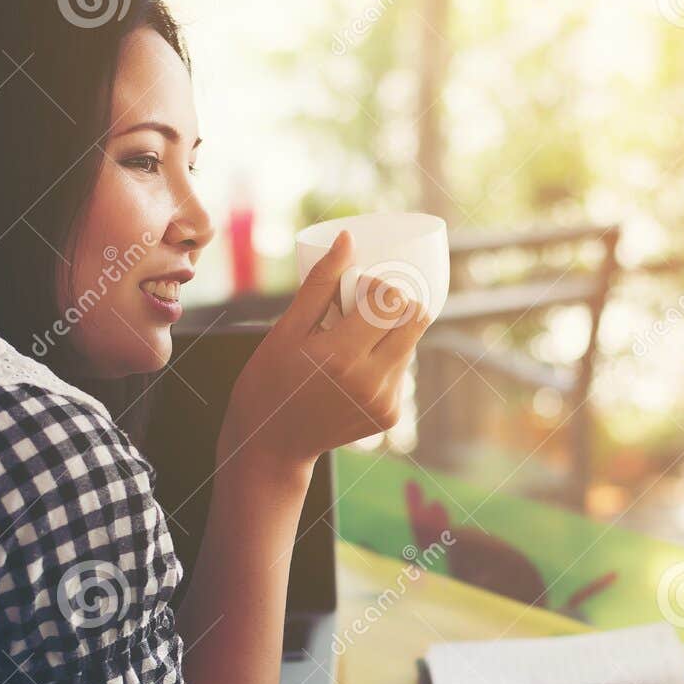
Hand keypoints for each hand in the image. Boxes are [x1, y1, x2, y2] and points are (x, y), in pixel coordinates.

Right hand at [221, 230, 431, 473]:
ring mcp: (384, 403)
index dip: (379, 286)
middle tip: (362, 307)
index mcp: (342, 356)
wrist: (271, 444)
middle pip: (414, 320)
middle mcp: (371, 382)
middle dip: (394, 304)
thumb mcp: (286, 330)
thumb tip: (347, 239)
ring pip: (411, 344)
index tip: (356, 289)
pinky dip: (385, 358)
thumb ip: (320, 284)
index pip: (392, 302)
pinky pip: (401, 371)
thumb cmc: (269, 382)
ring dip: (391, 331)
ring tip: (353, 337)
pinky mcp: (389, 417)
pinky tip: (354, 366)